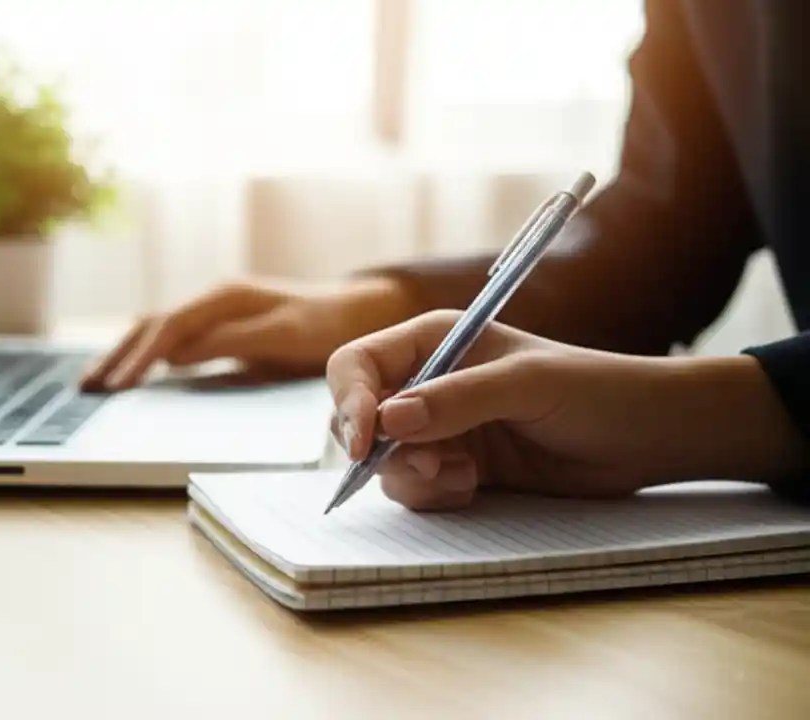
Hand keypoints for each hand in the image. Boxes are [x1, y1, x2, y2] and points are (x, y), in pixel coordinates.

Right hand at [82, 277, 423, 390]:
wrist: (359, 310)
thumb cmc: (328, 324)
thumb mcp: (284, 335)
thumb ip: (230, 342)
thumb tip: (174, 355)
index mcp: (225, 298)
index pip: (167, 329)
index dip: (139, 358)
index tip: (118, 388)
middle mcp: (214, 300)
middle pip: (150, 326)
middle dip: (117, 356)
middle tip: (87, 389)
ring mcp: (216, 313)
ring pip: (156, 331)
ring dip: (124, 355)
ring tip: (95, 383)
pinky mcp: (223, 329)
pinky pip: (173, 341)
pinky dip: (146, 356)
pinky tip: (132, 375)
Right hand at [328, 310, 804, 510]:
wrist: (647, 438)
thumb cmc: (596, 390)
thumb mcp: (526, 385)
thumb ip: (456, 400)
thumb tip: (388, 420)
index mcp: (433, 341)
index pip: (357, 366)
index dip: (349, 403)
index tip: (364, 444)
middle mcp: (427, 381)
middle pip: (358, 418)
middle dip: (381, 450)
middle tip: (434, 466)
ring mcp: (439, 428)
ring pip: (384, 461)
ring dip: (413, 477)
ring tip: (464, 478)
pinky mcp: (456, 467)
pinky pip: (414, 488)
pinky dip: (434, 495)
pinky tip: (475, 487)